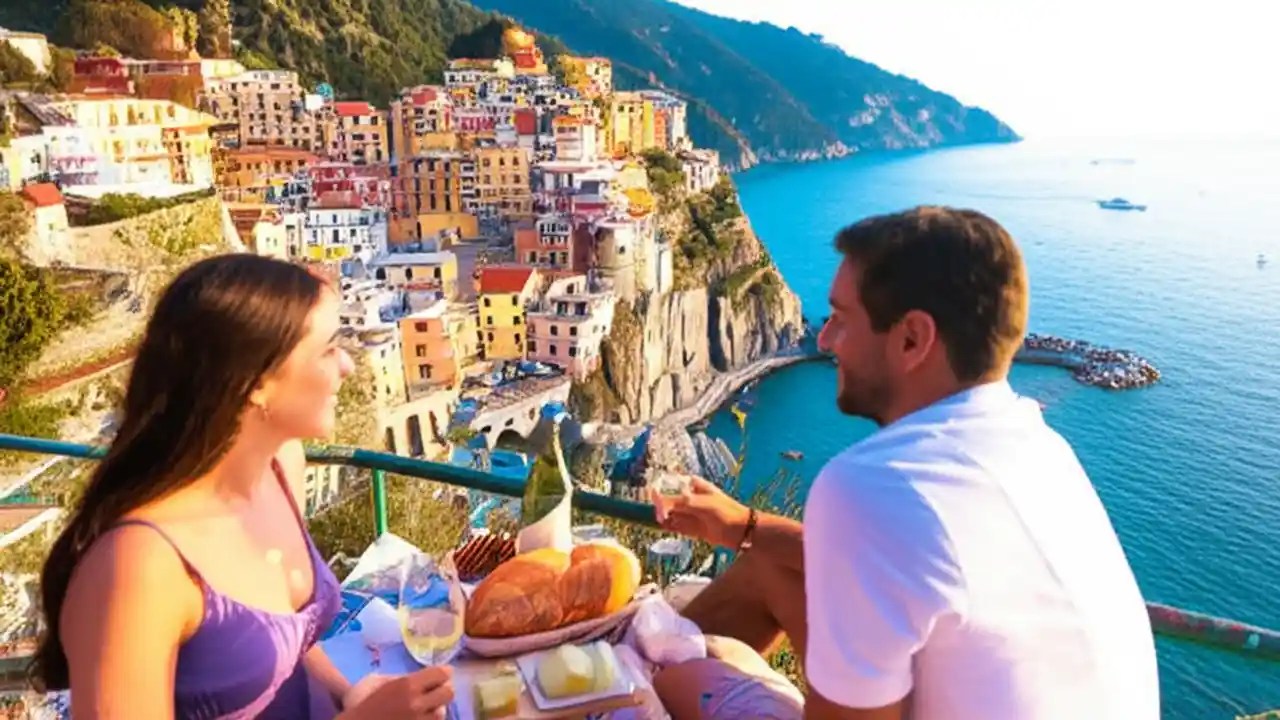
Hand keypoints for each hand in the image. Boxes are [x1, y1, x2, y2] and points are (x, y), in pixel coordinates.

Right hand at [339, 665, 453, 719]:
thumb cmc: (363, 704)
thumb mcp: (381, 682)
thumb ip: (406, 679)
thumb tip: (427, 677)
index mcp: (407, 685)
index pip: (441, 673)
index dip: (443, 673)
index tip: (441, 675)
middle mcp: (417, 704)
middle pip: (448, 693)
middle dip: (443, 691)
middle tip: (435, 692)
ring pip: (442, 714)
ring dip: (435, 710)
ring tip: (424, 710)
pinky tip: (418, 718)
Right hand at [652, 477, 750, 548]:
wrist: (740, 531)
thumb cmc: (723, 511)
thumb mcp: (698, 503)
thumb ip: (676, 502)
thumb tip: (656, 501)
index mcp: (692, 485)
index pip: (669, 484)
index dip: (659, 489)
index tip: (652, 497)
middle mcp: (689, 497)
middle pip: (667, 499)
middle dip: (661, 505)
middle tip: (658, 513)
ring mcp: (689, 513)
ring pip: (670, 513)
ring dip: (664, 517)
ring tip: (661, 519)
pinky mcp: (690, 527)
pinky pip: (675, 525)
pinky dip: (669, 526)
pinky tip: (665, 525)